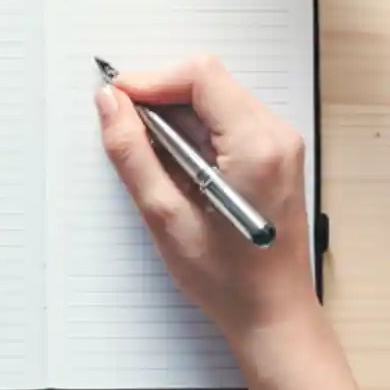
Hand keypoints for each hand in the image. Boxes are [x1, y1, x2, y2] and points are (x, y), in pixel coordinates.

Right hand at [94, 55, 314, 340]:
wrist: (273, 314)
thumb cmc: (230, 280)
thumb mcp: (166, 217)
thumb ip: (133, 153)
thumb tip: (110, 105)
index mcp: (256, 146)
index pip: (200, 76)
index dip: (151, 80)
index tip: (117, 99)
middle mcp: (276, 136)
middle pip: (207, 82)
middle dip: (159, 98)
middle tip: (126, 130)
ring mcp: (279, 143)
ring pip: (214, 99)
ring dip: (175, 117)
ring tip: (152, 160)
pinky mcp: (273, 153)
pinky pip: (225, 120)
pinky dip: (193, 132)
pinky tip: (177, 168)